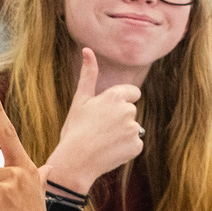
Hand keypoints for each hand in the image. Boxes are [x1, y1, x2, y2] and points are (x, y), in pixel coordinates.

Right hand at [42, 47, 143, 192]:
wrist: (75, 161)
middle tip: (99, 129)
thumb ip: (88, 74)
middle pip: (131, 112)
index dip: (119, 102)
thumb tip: (88, 49)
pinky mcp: (137, 147)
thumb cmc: (75, 129)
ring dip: (122, 134)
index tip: (105, 112)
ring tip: (103, 142)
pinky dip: (125, 149)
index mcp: (116, 97)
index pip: (132, 93)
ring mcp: (134, 130)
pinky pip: (135, 145)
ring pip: (132, 129)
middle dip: (119, 119)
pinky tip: (109, 152)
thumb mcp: (80, 100)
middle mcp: (128, 111)